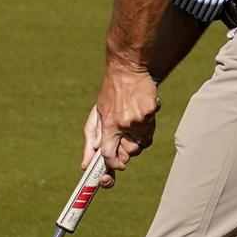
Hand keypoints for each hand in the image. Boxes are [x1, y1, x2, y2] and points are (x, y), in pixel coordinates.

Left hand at [88, 60, 160, 181]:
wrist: (126, 69)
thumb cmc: (110, 94)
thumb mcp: (96, 116)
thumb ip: (90, 141)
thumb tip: (85, 166)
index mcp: (108, 125)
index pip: (109, 155)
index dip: (112, 165)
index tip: (115, 167)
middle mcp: (124, 123)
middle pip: (130, 153)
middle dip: (127, 150)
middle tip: (123, 135)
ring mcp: (139, 118)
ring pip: (142, 144)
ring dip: (138, 138)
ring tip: (131, 119)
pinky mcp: (151, 112)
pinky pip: (151, 130)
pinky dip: (146, 125)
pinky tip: (140, 112)